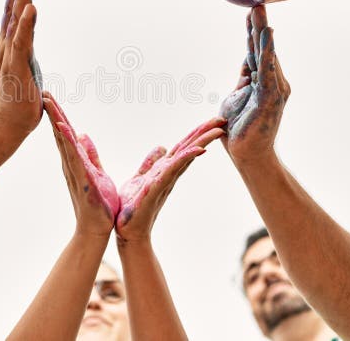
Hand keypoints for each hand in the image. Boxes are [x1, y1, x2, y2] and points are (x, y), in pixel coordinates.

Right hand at [0, 0, 42, 137]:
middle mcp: (6, 45)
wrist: (5, 124)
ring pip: (15, 20)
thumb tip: (30, 45)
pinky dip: (26, 24)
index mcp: (9, 45)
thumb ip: (25, 52)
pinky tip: (31, 8)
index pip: (12, 13)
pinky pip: (22, 41)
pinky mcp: (15, 66)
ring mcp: (9, 55)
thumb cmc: (17, 98)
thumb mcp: (24, 67)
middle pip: (11, 10)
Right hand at [43, 93, 119, 236]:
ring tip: (48, 103)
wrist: (97, 229)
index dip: (58, 114)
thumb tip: (82, 135)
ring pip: (63, 141)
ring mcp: (74, 171)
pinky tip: (62, 127)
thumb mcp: (96, 172)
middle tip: (42, 92)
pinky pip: (73, 157)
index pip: (65, 133)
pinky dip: (67, 141)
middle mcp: (71, 164)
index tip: (50, 97)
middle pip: (59, 133)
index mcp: (76, 161)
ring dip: (56, 121)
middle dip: (52, 113)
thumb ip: (89, 154)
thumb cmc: (98, 204)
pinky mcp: (81, 179)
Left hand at [115, 118, 225, 242]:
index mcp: (165, 170)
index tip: (214, 120)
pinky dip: (184, 159)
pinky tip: (196, 150)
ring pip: (185, 158)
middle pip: (189, 149)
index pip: (184, 147)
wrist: (127, 231)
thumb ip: (150, 163)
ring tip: (216, 130)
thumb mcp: (141, 178)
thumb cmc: (133, 207)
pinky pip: (171, 171)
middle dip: (204, 133)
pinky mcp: (155, 190)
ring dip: (200, 143)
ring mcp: (164, 181)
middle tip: (222, 119)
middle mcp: (169, 175)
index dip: (197, 133)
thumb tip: (161, 147)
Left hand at [219, 5, 290, 164]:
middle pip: (263, 49)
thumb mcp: (236, 97)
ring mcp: (274, 89)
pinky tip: (265, 37)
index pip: (255, 51)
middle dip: (258, 26)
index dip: (252, 31)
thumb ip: (243, 80)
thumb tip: (245, 66)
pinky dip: (265, 53)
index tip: (250, 10)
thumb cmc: (239, 129)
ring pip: (267, 55)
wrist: (246, 155)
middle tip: (257, 1)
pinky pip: (267, 70)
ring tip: (260, 12)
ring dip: (262, 33)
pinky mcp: (271, 97)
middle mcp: (273, 82)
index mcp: (262, 81)